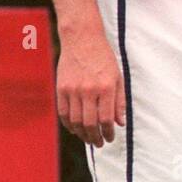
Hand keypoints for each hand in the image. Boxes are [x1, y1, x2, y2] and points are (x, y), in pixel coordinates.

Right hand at [56, 30, 126, 145]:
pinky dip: (68, 124)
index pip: (106, 119)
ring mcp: (73, 89)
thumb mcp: (118, 77)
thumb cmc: (103, 58)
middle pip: (90, 124)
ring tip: (88, 138)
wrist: (82, 39)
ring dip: (82, 134)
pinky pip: (63, 113)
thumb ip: (120, 101)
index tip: (109, 138)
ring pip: (76, 121)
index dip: (108, 132)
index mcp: (106, 87)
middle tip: (99, 143)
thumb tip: (120, 123)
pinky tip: (75, 129)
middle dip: (95, 138)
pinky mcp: (61, 88)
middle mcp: (89, 90)